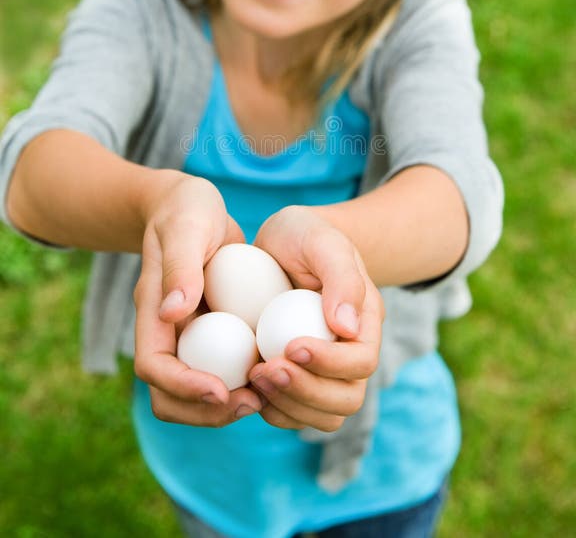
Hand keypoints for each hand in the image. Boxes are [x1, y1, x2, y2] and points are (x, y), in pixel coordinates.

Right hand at [133, 173, 261, 425]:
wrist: (193, 205)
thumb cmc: (188, 209)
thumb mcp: (188, 228)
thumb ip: (180, 267)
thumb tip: (174, 314)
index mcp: (151, 311)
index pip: (153, 366)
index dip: (183, 386)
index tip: (221, 391)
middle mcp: (166, 331)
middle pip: (169, 394)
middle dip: (206, 410)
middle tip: (253, 403)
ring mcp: (188, 335)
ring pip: (195, 391)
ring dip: (225, 405)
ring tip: (266, 397)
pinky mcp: (211, 332)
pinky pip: (221, 371)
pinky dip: (241, 382)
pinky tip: (275, 373)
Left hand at [251, 206, 383, 430]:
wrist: (283, 242)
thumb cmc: (304, 234)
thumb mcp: (322, 242)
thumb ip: (340, 277)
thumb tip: (346, 327)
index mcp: (364, 322)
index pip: (362, 361)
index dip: (330, 363)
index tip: (290, 346)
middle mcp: (350, 352)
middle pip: (347, 399)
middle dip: (306, 391)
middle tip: (265, 369)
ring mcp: (325, 370)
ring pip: (323, 416)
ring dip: (288, 405)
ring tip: (254, 375)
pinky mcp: (297, 377)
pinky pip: (295, 413)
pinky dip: (274, 410)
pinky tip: (249, 385)